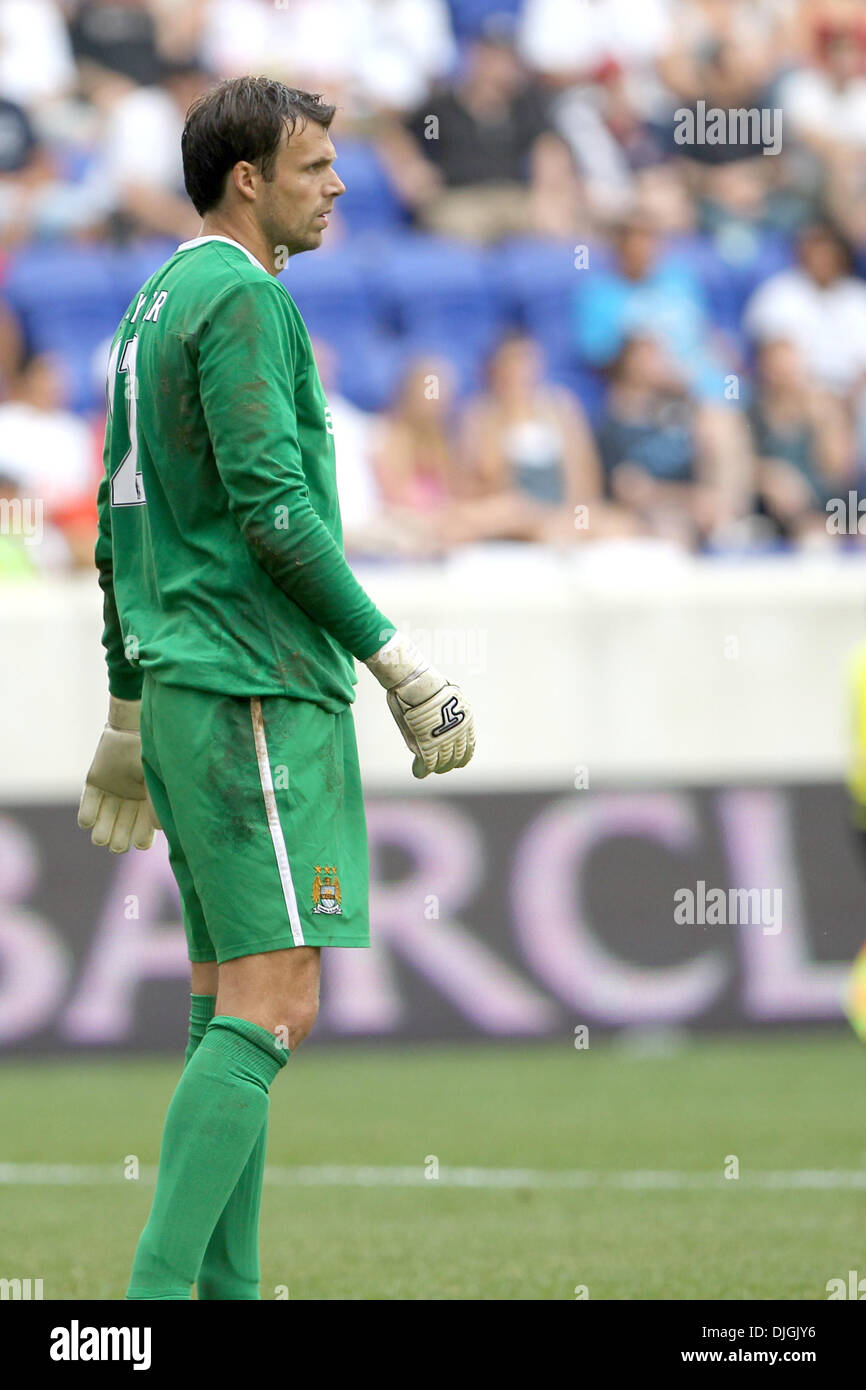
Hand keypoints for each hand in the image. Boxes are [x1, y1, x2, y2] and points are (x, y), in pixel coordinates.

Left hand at [78, 696, 160, 851]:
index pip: (144, 831)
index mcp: (149, 804)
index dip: (141, 838)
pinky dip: (87, 816)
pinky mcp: (94, 785)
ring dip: (102, 833)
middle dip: (119, 840)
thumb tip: (159, 828)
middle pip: (122, 832)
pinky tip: (89, 821)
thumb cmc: (150, 754)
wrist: (130, 729)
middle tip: (117, 845)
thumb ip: (156, 802)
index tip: (139, 842)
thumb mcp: (156, 779)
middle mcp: (129, 803)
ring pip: (103, 824)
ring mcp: (111, 795)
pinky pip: (87, 808)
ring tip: (101, 838)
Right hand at [365, 631, 474, 778]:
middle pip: (456, 759)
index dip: (461, 756)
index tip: (455, 761)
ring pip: (442, 764)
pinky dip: (421, 771)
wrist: (417, 682)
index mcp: (467, 722)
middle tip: (439, 767)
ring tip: (427, 768)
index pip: (468, 748)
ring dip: (435, 768)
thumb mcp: (449, 696)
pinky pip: (426, 766)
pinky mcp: (427, 746)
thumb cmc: (428, 684)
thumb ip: (449, 712)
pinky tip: (418, 771)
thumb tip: (445, 715)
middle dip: (447, 764)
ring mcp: (443, 742)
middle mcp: (458, 734)